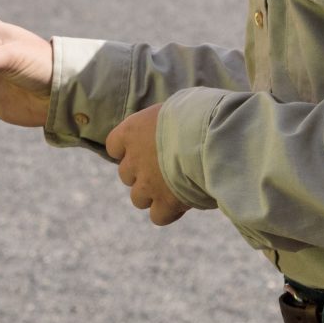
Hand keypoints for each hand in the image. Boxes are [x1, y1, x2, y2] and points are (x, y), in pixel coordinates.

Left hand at [107, 105, 192, 225]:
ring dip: (153, 195)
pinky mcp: (165, 203)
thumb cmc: (198, 114)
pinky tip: (184, 203)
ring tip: (177, 187)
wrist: (209, 137)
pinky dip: (169, 212)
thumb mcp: (177, 106)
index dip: (128, 151)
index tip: (144, 150)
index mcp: (132, 131)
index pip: (114, 146)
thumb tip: (176, 125)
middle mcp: (134, 159)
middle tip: (166, 169)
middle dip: (143, 174)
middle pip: (126, 174)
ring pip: (138, 198)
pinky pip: (158, 216)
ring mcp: (147, 184)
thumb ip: (166, 121)